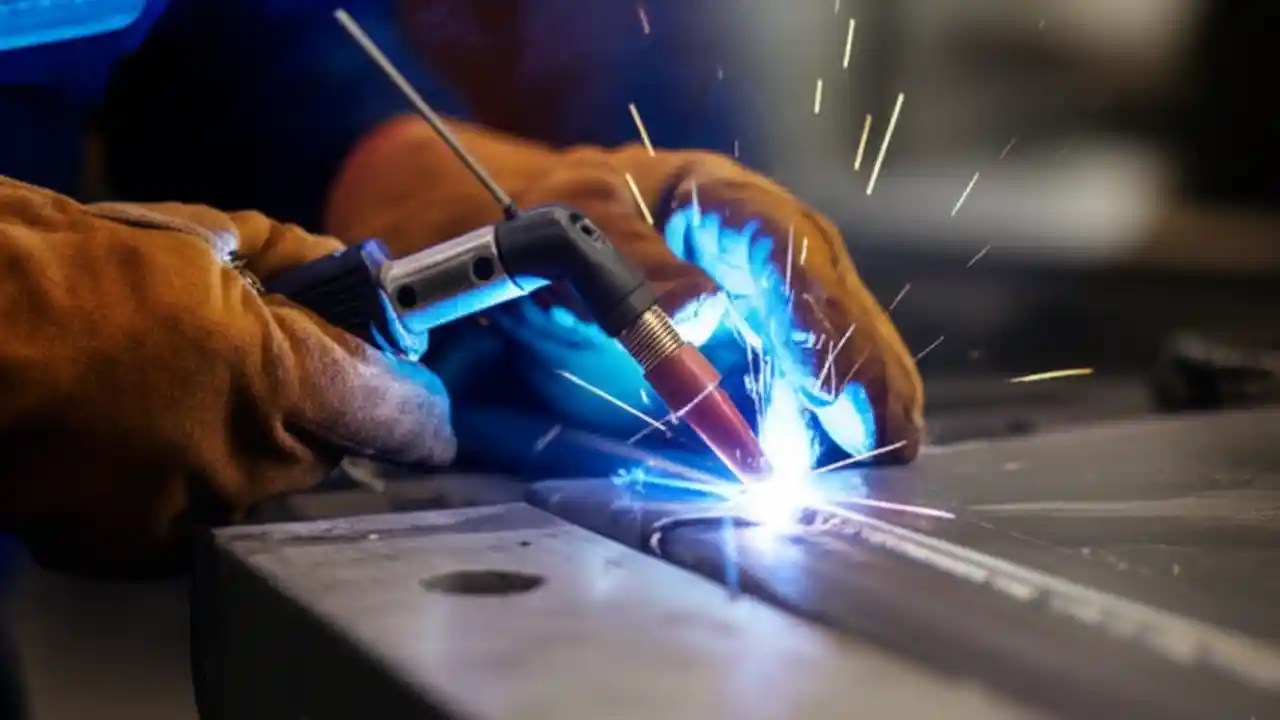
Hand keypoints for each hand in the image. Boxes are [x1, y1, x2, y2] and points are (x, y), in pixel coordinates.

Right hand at [0, 178, 454, 575]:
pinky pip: (200, 517)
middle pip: (336, 452)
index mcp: (279, 380)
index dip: (417, 401)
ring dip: (251, 448)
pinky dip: (188, 482)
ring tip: (185, 396)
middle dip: (319, 414)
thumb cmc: (67, 272)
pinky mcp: (140, 549)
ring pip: (268, 486)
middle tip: (269, 371)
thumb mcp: (204, 237)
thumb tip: (348, 270)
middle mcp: (250, 461)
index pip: (400, 413)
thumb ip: (298, 261)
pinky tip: (144, 437)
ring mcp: (194, 514)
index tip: (417, 396)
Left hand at [326, 117, 922, 462]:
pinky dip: (808, 423)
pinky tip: (830, 457)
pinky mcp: (727, 353)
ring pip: (818, 343)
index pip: (784, 250)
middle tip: (882, 435)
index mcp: (711, 198)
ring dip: (849, 401)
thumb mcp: (560, 230)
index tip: (828, 385)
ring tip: (878, 456)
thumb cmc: (520, 223)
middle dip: (858, 367)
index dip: (817, 319)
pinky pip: (782, 384)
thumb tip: (706, 310)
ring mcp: (742, 301)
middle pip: (824, 299)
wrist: (477, 252)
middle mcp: (742, 249)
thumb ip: (627, 265)